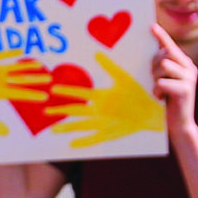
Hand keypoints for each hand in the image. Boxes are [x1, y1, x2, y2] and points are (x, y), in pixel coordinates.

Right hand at [0, 52, 45, 134]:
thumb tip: (7, 134)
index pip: (18, 94)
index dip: (31, 95)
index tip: (45, 97)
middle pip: (20, 80)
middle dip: (34, 79)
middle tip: (49, 79)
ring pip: (14, 67)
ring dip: (26, 66)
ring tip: (40, 65)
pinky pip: (0, 55)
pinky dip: (9, 53)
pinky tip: (20, 52)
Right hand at [51, 51, 167, 148]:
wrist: (152, 111)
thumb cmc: (138, 94)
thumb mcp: (124, 79)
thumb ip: (111, 67)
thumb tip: (98, 53)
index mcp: (101, 96)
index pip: (80, 93)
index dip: (67, 91)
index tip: (53, 88)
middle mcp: (99, 110)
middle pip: (75, 110)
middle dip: (60, 111)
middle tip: (45, 111)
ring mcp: (103, 122)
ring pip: (81, 125)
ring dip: (68, 127)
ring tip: (54, 129)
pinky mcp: (110, 133)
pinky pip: (94, 138)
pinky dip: (84, 142)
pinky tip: (72, 144)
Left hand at [149, 25, 197, 137]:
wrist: (179, 124)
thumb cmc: (168, 102)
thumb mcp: (164, 81)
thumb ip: (161, 68)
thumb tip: (151, 54)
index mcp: (184, 63)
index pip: (170, 46)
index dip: (161, 36)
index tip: (151, 26)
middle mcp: (189, 68)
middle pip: (164, 55)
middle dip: (153, 67)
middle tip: (154, 81)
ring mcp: (189, 78)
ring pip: (163, 66)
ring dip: (155, 79)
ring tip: (159, 91)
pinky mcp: (186, 90)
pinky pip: (162, 82)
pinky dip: (157, 91)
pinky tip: (161, 98)